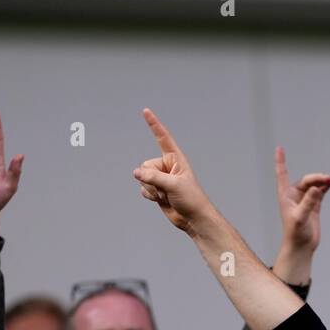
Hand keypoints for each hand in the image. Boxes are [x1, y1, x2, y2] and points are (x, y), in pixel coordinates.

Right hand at [134, 109, 216, 234]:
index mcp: (175, 159)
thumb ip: (153, 177)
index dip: (154, 124)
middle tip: (167, 188)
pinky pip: (143, 188)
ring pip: (142, 178)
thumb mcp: (173, 185)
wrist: (193, 219)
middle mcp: (167, 166)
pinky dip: (149, 195)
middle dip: (152, 178)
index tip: (145, 111)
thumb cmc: (191, 198)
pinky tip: (161, 200)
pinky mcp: (157, 190)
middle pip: (146, 165)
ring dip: (152, 189)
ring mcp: (161, 178)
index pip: (162, 138)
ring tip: (167, 196)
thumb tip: (136, 173)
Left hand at [275, 147, 329, 251]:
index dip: (281, 161)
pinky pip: (321, 191)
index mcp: (286, 196)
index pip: (282, 174)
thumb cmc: (295, 234)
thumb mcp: (300, 218)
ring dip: (324, 181)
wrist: (301, 247)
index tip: (279, 148)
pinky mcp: (314, 206)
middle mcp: (295, 196)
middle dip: (317, 178)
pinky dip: (326, 186)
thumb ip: (307, 203)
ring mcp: (305, 199)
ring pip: (315, 185)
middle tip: (328, 179)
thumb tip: (315, 189)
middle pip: (306, 180)